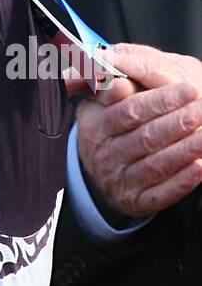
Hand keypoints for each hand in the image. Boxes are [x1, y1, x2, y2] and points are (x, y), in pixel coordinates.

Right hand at [76, 43, 201, 219]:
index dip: (161, 101)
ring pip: (156, 165)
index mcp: (95, 127)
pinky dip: (182, 181)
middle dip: (178, 123)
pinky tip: (200, 167)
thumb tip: (119, 84)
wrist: (98, 171)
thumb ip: (112, 91)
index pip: (130, 111)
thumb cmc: (109, 127)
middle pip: (146, 138)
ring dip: (186, 150)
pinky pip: (161, 193)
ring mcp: (119, 181)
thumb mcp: (101, 105)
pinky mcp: (135, 202)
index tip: (188, 90)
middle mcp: (104, 156)